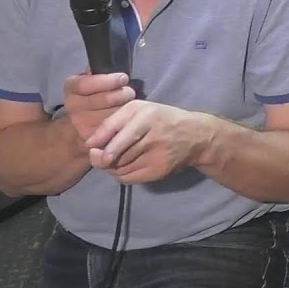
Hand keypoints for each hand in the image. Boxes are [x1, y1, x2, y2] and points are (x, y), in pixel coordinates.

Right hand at [62, 72, 135, 142]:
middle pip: (103, 99)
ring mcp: (81, 125)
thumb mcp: (93, 80)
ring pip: (111, 114)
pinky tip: (129, 117)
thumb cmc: (95, 95)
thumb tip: (107, 67)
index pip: (85, 84)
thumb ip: (98, 73)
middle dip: (121, 94)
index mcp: (71, 89)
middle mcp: (72, 108)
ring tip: (130, 103)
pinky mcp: (92, 139)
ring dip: (125, 108)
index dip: (106, 81)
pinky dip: (124, 122)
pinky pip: (114, 129)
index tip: (123, 78)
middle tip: (130, 92)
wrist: (83, 123)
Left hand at [85, 100, 214, 183]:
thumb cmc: (163, 121)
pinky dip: (122, 175)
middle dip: (102, 157)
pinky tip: (129, 167)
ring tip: (120, 160)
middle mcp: (150, 130)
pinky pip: (128, 177)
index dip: (96, 141)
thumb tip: (92, 148)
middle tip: (102, 157)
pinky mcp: (159, 168)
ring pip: (118, 167)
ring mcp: (156, 151)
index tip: (91, 147)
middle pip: (111, 152)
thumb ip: (115, 124)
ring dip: (113, 167)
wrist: (197, 136)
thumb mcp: (141, 110)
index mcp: (143, 112)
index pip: (110, 128)